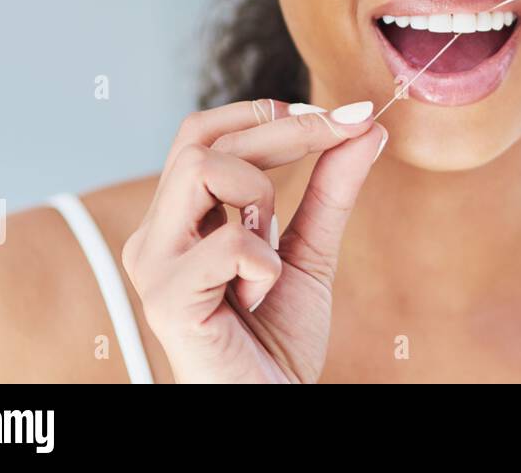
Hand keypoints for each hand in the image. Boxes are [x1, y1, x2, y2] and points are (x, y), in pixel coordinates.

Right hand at [121, 99, 386, 382]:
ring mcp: (154, 267)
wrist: (268, 407)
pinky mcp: (167, 301)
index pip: (202, 132)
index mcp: (180, 219)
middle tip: (339, 136)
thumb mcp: (312, 250)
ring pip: (199, 169)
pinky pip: (228, 245)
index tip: (332, 117)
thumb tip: (366, 127)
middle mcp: (156, 235)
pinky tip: (259, 295)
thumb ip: (332, 189)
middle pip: (200, 139)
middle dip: (282, 131)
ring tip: (272, 241)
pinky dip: (264, 263)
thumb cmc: (276, 339)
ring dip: (259, 192)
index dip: (264, 112)